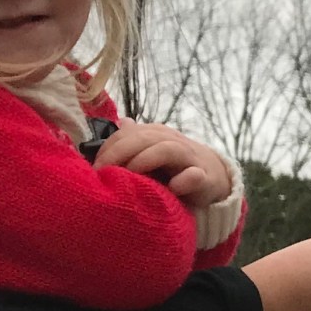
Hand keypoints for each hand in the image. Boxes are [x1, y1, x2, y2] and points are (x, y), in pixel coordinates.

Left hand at [93, 122, 232, 206]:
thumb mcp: (153, 152)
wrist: (215, 177)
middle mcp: (172, 141)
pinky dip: (184, 180)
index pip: (128, 133)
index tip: (94, 166)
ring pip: (167, 149)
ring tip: (130, 176)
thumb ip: (135, 140)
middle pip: (144, 138)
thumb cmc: (176, 167)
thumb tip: (120, 122)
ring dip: (145, 160)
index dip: (109, 147)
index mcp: (156, 135)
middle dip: (120, 153)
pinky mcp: (205, 178)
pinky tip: (173, 187)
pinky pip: (195, 175)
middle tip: (103, 173)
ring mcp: (190, 158)